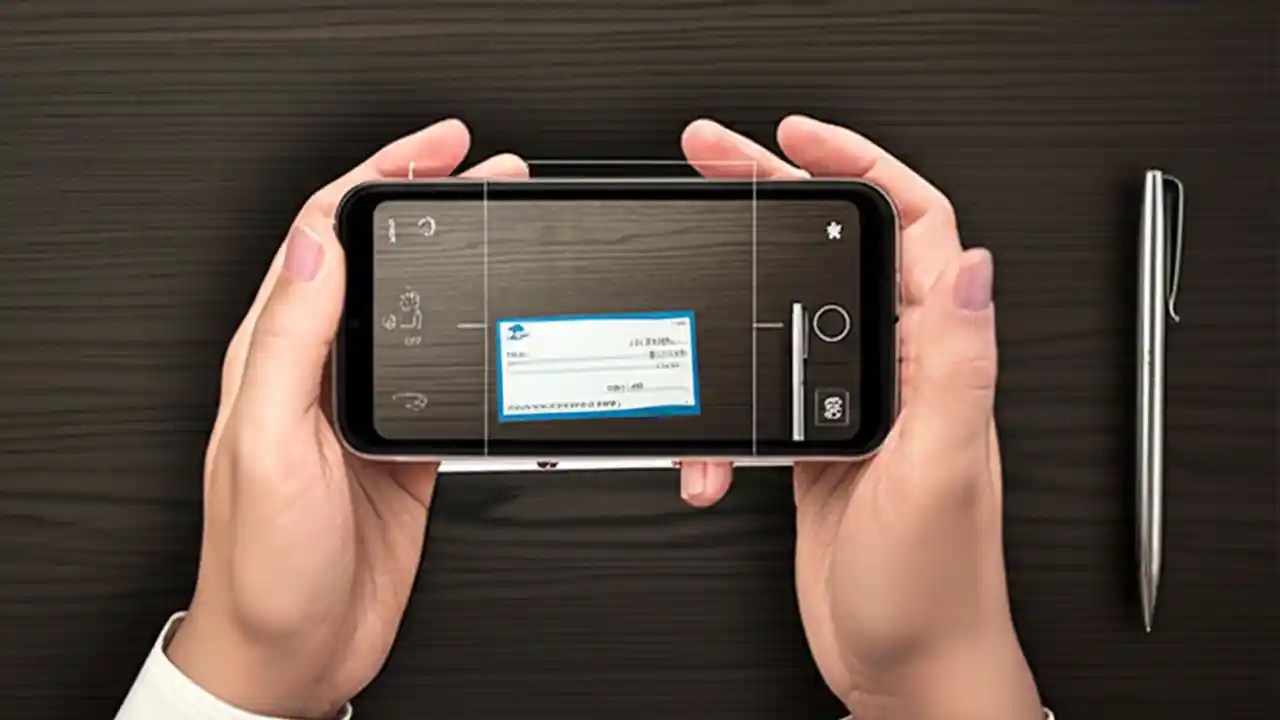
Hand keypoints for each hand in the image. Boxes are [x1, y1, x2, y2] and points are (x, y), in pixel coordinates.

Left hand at [166, 119, 528, 717]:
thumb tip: (315, 248)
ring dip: (457, 258)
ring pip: (415, 306)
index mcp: (277, 353)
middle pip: (378, 258)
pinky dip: (477, 335)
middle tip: (486, 170)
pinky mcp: (403, 444)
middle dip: (429, 200)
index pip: (325, 235)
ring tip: (500, 222)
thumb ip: (288, 341)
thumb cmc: (264, 562)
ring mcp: (365, 405)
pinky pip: (444, 373)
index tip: (433, 150)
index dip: (380, 175)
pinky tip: (502, 321)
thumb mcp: (266, 441)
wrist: (294, 650)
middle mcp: (319, 369)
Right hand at [678, 116, 1041, 719]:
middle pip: (836, 256)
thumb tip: (972, 265)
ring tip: (692, 282)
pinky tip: (713, 452)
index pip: (915, 230)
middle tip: (718, 164)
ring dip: (737, 303)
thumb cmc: (934, 586)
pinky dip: (724, 421)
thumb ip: (958, 363)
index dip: (862, 165)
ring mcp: (852, 408)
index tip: (798, 139)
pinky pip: (761, 401)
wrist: (905, 665)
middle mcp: (900, 374)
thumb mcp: (943, 467)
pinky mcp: (816, 447)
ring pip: (790, 318)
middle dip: (777, 201)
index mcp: (939, 360)